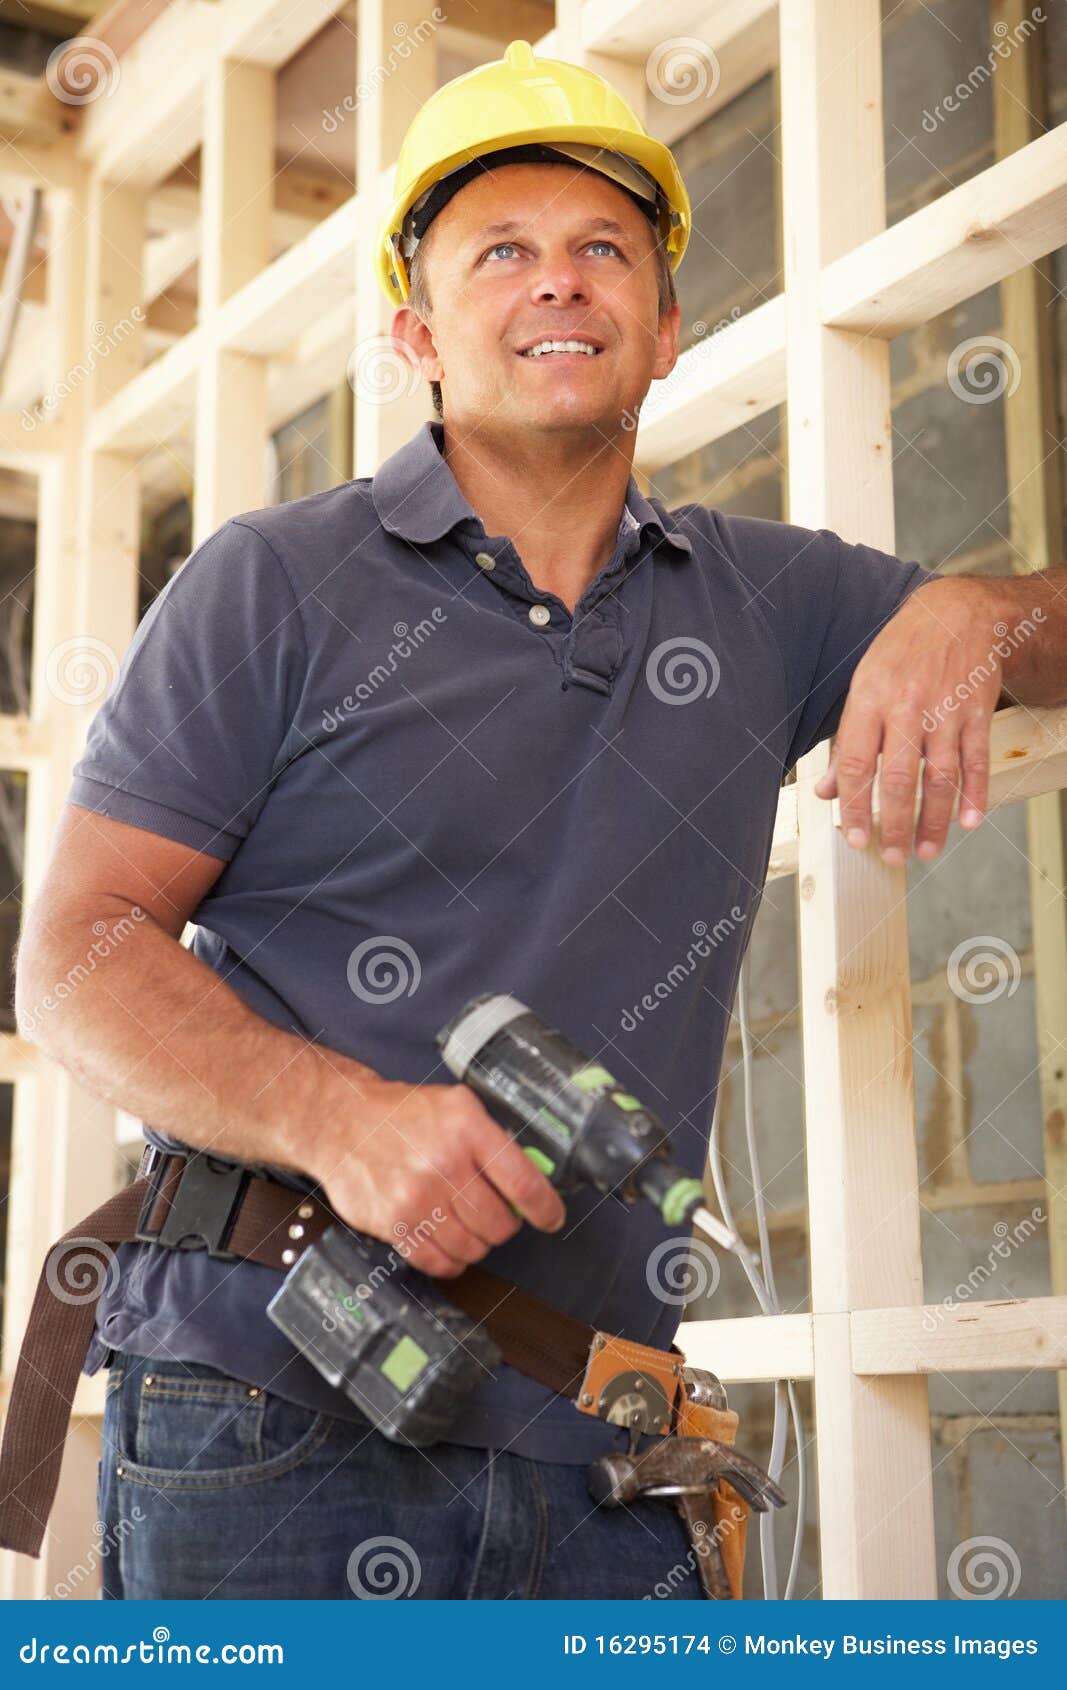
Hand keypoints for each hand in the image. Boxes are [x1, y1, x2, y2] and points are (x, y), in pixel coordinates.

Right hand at [309, 1076, 566, 1276]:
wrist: (342, 1122)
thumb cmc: (404, 1115)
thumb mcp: (456, 1106)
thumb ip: (493, 1140)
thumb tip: (530, 1183)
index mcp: (468, 1129)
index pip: (523, 1182)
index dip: (545, 1208)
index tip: (552, 1219)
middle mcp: (444, 1164)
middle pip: (499, 1223)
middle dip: (503, 1226)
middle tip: (494, 1217)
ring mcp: (417, 1197)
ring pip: (472, 1247)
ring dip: (476, 1244)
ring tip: (465, 1227)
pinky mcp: (394, 1224)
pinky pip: (438, 1262)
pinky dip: (450, 1262)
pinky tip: (448, 1246)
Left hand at [813, 578, 1001, 862]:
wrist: (956, 613)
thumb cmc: (901, 652)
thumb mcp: (862, 685)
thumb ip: (847, 741)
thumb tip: (827, 791)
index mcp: (870, 700)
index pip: (857, 763)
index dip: (856, 805)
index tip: (856, 837)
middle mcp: (907, 706)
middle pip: (899, 776)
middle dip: (895, 823)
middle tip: (892, 856)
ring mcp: (946, 710)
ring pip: (940, 775)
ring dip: (934, 819)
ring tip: (927, 851)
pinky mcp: (977, 711)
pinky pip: (976, 760)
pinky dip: (974, 794)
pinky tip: (968, 820)